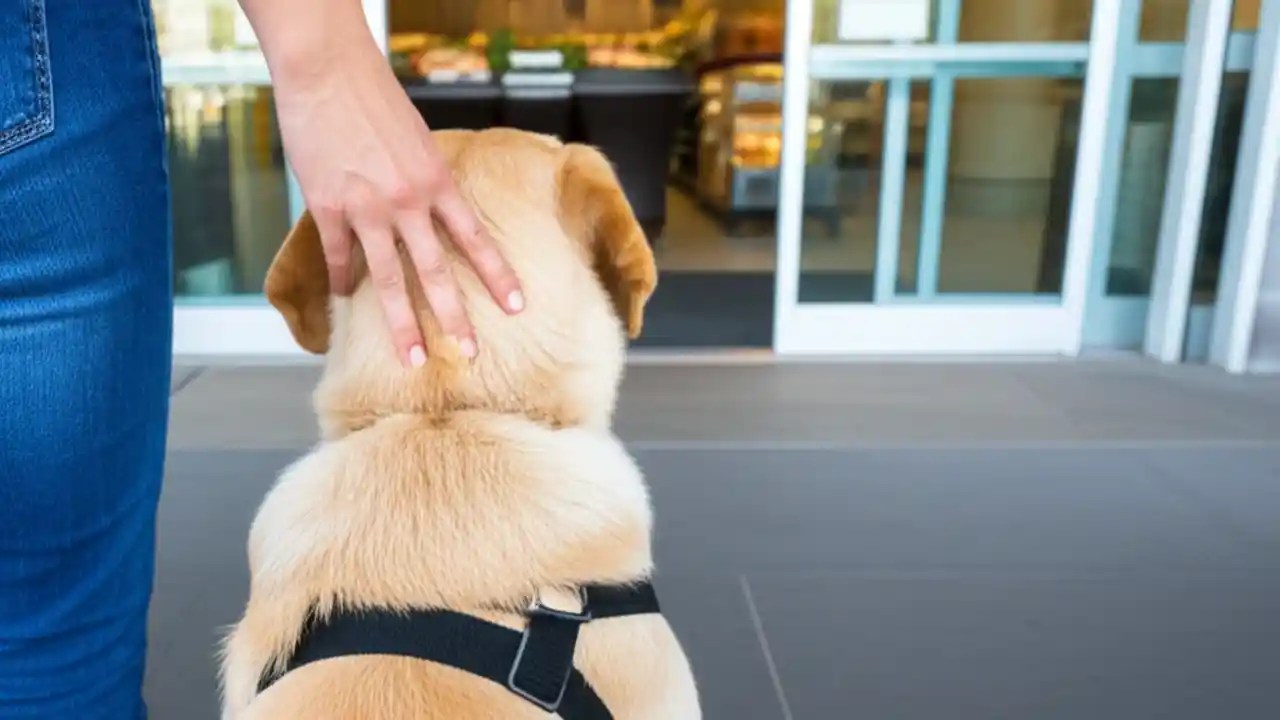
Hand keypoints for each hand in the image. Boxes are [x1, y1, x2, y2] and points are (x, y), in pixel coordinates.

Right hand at [245, 0, 521, 366]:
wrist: (328, 69)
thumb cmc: (376, 98)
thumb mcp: (419, 141)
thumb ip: (429, 180)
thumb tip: (434, 211)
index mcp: (437, 181)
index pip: (475, 238)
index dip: (497, 275)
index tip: (517, 307)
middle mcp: (406, 200)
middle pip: (436, 271)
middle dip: (454, 317)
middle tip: (470, 354)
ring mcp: (365, 206)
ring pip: (388, 278)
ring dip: (400, 323)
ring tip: (410, 359)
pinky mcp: (327, 205)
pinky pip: (337, 255)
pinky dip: (342, 280)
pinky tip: (345, 302)